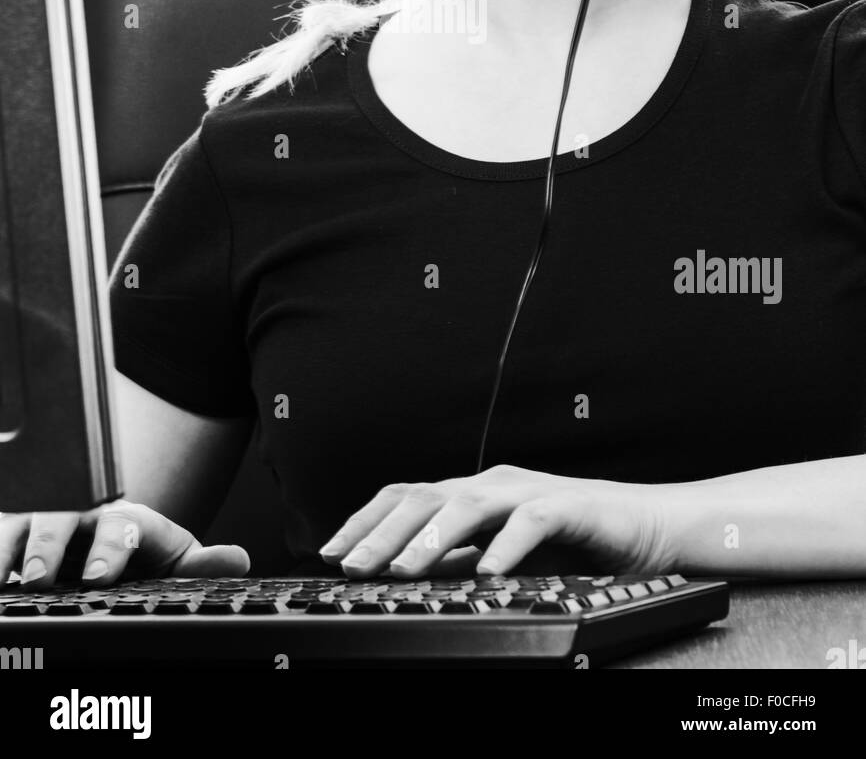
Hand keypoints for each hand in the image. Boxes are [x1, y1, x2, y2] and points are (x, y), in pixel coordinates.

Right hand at [0, 500, 249, 588]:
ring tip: (6, 578)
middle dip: (51, 544)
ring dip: (13, 547)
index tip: (98, 579)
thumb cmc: (140, 558)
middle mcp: (83, 516)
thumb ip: (199, 565)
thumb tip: (240, 559)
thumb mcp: (170, 562)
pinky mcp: (16, 535)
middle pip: (65, 517)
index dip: (109, 548)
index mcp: (126, 521)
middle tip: (41, 578)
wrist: (106, 554)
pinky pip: (0, 534)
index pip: (122, 523)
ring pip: (25, 522)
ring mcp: (46, 524)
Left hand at [318, 464, 675, 578]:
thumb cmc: (574, 541)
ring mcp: (528, 491)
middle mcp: (493, 485)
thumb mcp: (499, 553)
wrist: (646, 526)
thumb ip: (456, 559)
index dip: (367, 522)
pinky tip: (486, 570)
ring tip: (403, 568)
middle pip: (426, 498)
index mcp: (472, 493)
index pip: (407, 498)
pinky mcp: (568, 506)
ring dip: (431, 536)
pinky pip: (532, 521)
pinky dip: (505, 545)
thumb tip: (401, 574)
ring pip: (469, 504)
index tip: (331, 553)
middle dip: (383, 531)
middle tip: (351, 565)